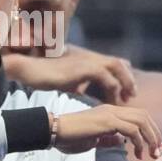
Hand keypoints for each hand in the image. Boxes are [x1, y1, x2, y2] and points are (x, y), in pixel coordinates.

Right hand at [4, 47, 135, 103]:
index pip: (113, 62)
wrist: (30, 70)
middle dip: (128, 79)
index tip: (125, 92)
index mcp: (87, 59)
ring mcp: (88, 61)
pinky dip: (112, 91)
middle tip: (131, 96)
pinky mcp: (85, 69)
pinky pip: (107, 79)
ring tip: (125, 100)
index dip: (122, 76)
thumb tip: (81, 90)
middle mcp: (91, 57)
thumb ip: (77, 82)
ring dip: (124, 84)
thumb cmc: (43, 76)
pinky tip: (110, 103)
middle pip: (120, 63)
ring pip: (117, 69)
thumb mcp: (66, 79)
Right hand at [54, 104, 161, 158]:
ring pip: (142, 121)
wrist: (53, 131)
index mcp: (109, 112)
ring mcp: (110, 113)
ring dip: (151, 138)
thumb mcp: (93, 140)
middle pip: (145, 117)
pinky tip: (135, 152)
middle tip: (157, 153)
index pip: (138, 117)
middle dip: (155, 135)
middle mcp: (112, 109)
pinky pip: (132, 129)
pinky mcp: (107, 121)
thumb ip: (108, 139)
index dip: (149, 132)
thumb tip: (122, 142)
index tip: (151, 148)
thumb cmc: (68, 137)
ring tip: (151, 154)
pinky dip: (139, 141)